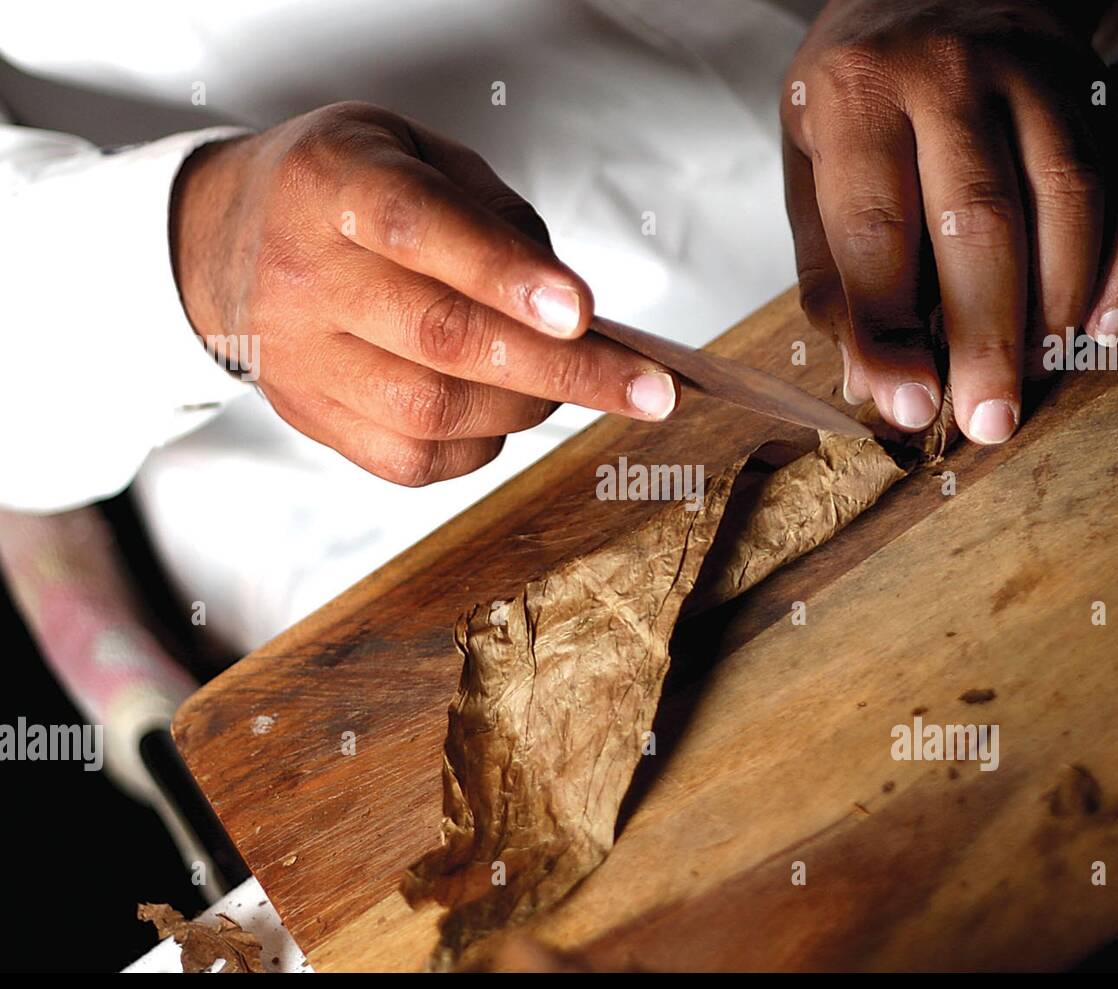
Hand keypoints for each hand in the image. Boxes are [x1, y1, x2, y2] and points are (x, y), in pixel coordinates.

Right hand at [171, 103, 677, 485]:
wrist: (219, 243)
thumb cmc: (344, 191)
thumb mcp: (414, 152)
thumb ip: (493, 212)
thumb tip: (569, 306)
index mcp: (334, 183)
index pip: (418, 228)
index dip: (504, 273)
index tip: (583, 311)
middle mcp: (305, 275)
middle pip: (442, 338)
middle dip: (564, 370)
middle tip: (649, 389)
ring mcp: (300, 359)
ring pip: (434, 411)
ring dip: (529, 406)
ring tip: (570, 381)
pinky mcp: (311, 419)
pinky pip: (414, 459)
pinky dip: (483, 444)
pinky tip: (500, 410)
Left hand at [782, 0, 1117, 442]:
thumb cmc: (856, 96)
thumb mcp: (809, 167)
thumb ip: (831, 271)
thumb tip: (872, 382)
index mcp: (857, 95)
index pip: (877, 229)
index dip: (892, 329)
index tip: (909, 404)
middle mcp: (949, 74)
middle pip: (981, 222)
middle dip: (987, 337)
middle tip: (990, 419)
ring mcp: (1034, 73)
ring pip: (1069, 201)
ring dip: (1057, 305)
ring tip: (1031, 372)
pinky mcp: (1094, 87)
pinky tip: (1097, 324)